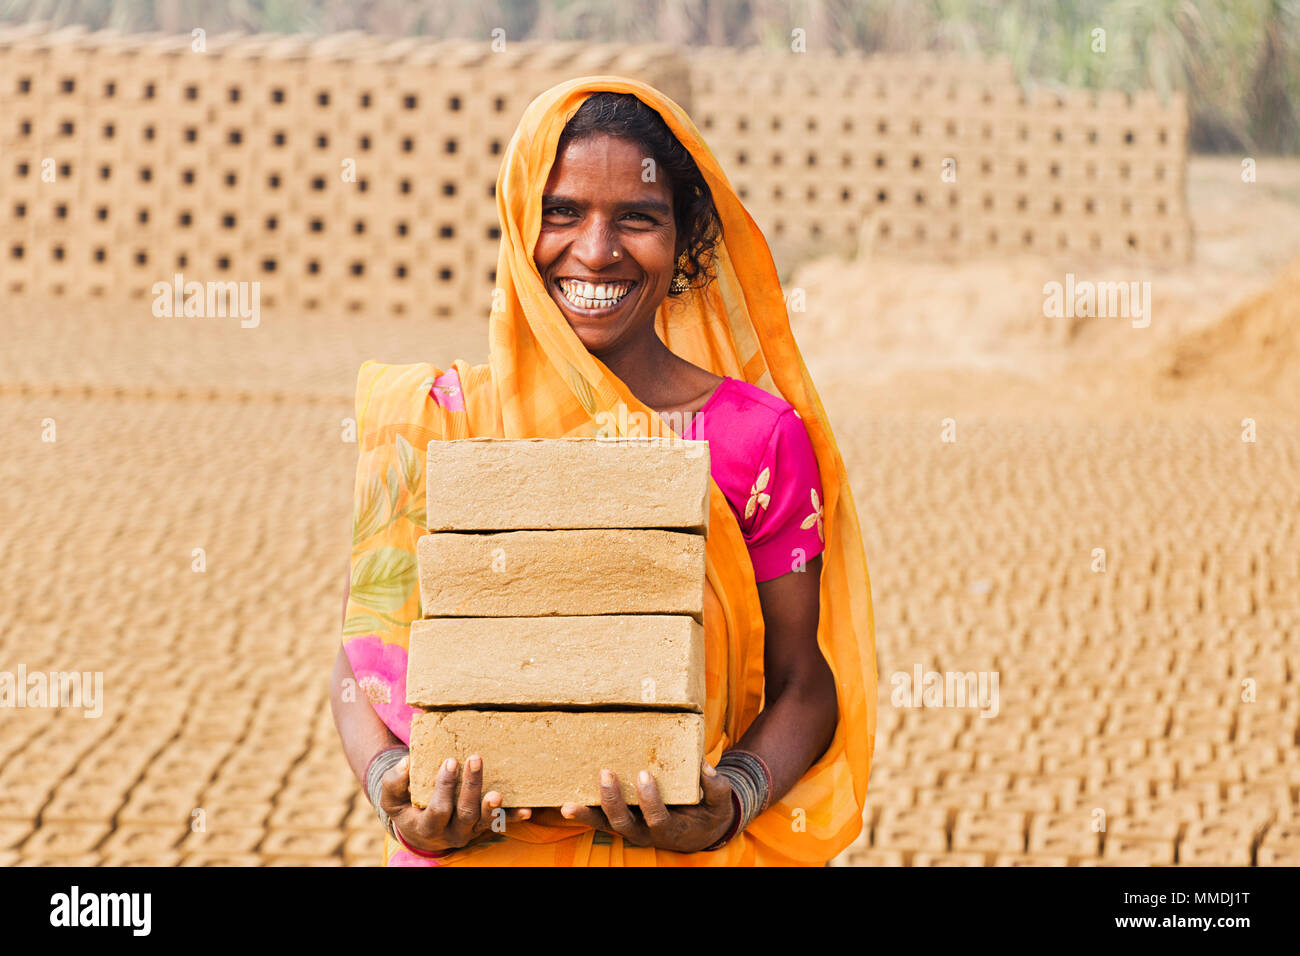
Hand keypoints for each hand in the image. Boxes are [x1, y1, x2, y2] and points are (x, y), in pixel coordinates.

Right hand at [380, 754, 531, 852]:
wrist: (419, 831)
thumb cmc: (406, 808)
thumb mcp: (391, 799)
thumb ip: (394, 783)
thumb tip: (406, 763)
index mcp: (428, 825)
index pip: (438, 808)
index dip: (445, 786)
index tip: (450, 760)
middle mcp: (452, 832)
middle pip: (465, 813)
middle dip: (471, 787)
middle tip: (475, 759)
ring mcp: (470, 832)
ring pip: (483, 822)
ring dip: (493, 807)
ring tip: (498, 793)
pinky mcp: (482, 827)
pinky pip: (500, 823)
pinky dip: (513, 817)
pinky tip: (528, 810)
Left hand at [559, 761, 736, 852]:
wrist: (700, 831)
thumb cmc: (709, 813)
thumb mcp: (720, 802)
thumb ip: (716, 787)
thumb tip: (705, 766)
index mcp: (671, 829)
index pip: (657, 818)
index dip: (649, 800)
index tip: (645, 774)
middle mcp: (647, 833)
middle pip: (623, 824)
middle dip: (612, 800)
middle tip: (606, 773)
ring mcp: (632, 829)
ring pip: (606, 826)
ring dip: (587, 815)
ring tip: (567, 806)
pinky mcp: (621, 822)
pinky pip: (600, 820)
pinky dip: (584, 814)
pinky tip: (565, 805)